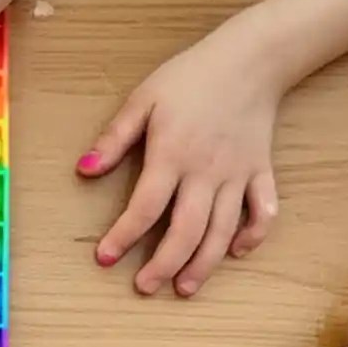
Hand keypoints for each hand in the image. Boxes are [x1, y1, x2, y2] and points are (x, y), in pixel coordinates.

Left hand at [77, 17, 283, 296]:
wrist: (250, 58)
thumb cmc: (190, 77)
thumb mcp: (143, 100)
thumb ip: (114, 138)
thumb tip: (83, 171)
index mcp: (172, 155)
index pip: (144, 208)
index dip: (123, 237)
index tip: (104, 258)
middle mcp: (206, 172)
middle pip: (185, 231)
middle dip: (163, 264)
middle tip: (145, 287)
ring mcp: (237, 175)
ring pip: (222, 230)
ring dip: (204, 263)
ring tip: (184, 287)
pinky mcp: (261, 171)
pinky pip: (263, 211)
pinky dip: (253, 235)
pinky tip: (237, 251)